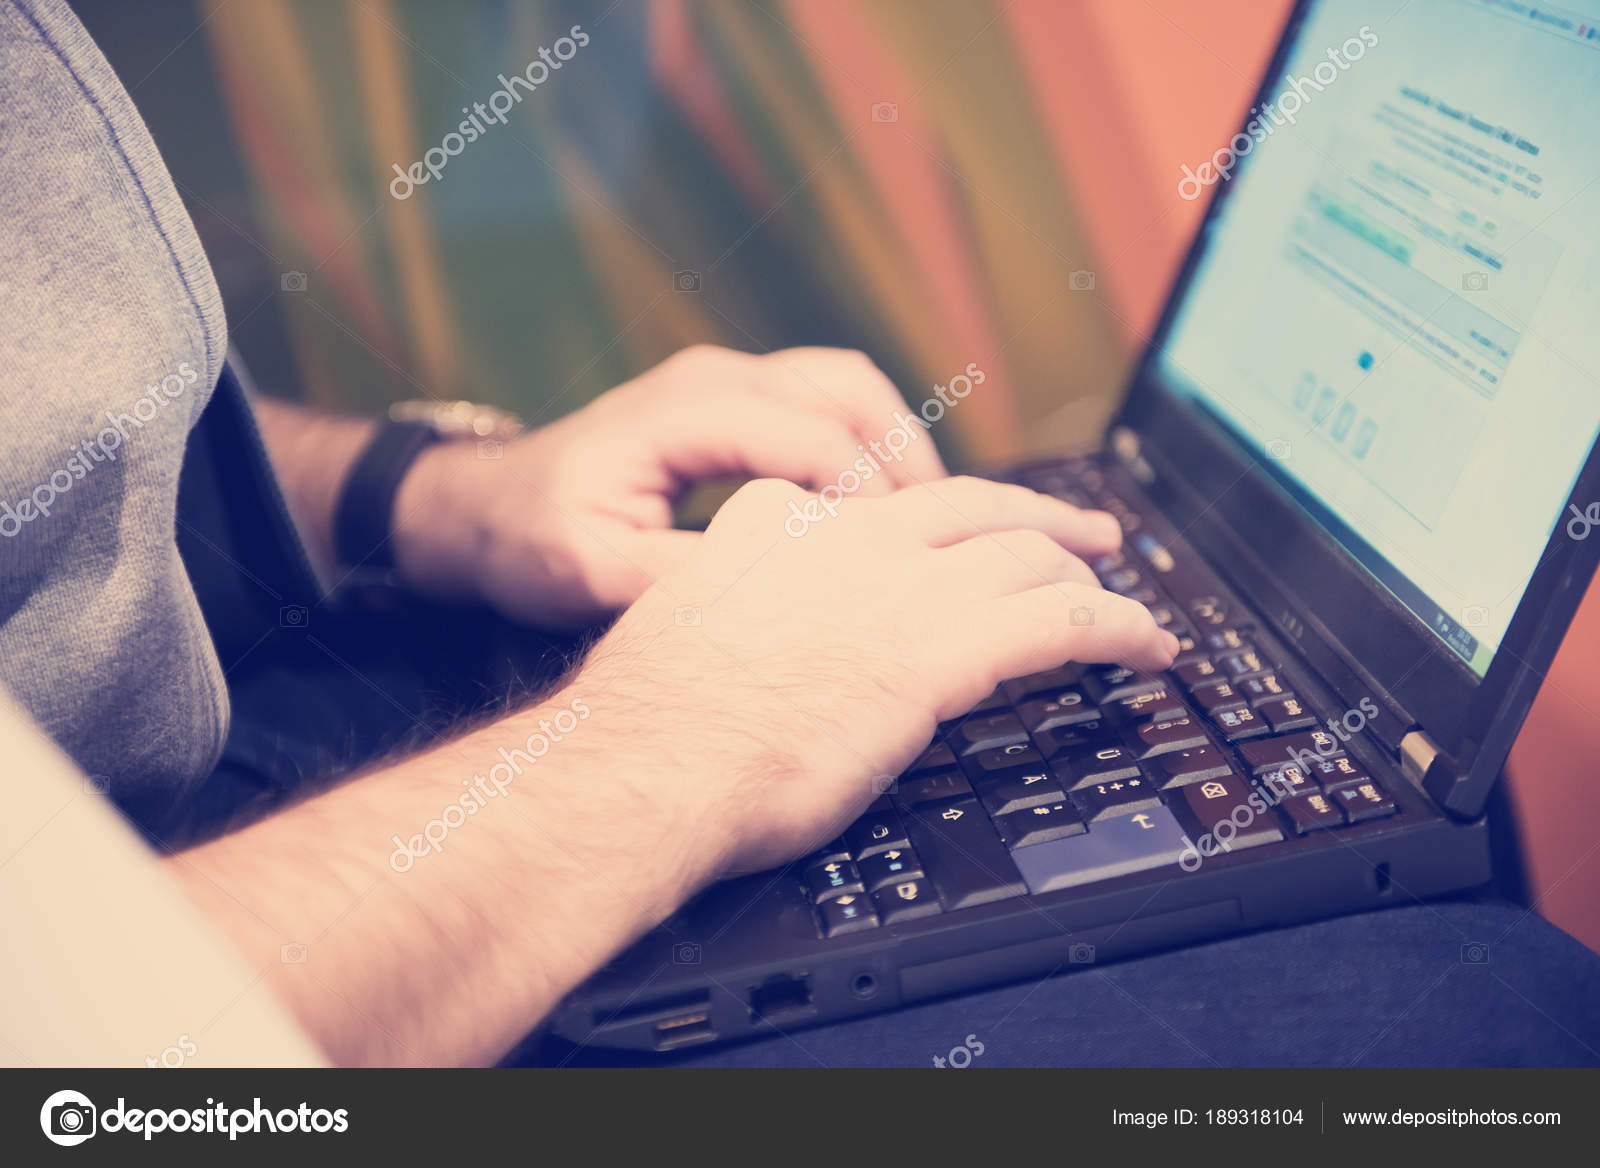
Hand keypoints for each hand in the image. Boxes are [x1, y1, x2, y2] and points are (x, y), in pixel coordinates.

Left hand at [392, 345, 948, 625]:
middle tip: (940, 532)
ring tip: (926, 520)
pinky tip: (882, 510)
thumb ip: (682, 576)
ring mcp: (726, 383)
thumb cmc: (533, 537)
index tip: (896, 555)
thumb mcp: (593, 572)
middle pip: (847, 389)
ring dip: (894, 443)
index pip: (808, 434)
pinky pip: (825, 404)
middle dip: (903, 457)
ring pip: (846, 386)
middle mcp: (714, 380)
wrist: (487, 507)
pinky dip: (867, 445)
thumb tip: (773, 591)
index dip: (864, 492)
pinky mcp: (735, 403)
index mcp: (683, 414)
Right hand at [579, 476, 1178, 877]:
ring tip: (1122, 603)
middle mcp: (848, 537)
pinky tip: (1146, 646)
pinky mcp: (941, 650)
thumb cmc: (649, 722)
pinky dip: (1117, 629)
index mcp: (779, 519)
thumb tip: (773, 641)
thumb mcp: (691, 626)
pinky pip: (1060, 623)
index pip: (887, 505)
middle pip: (977, 506)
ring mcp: (899, 587)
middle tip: (1089, 534)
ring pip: (1028, 556)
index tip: (967, 537)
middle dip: (1045, 518)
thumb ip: (747, 611)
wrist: (645, 762)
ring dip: (1087, 578)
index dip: (946, 521)